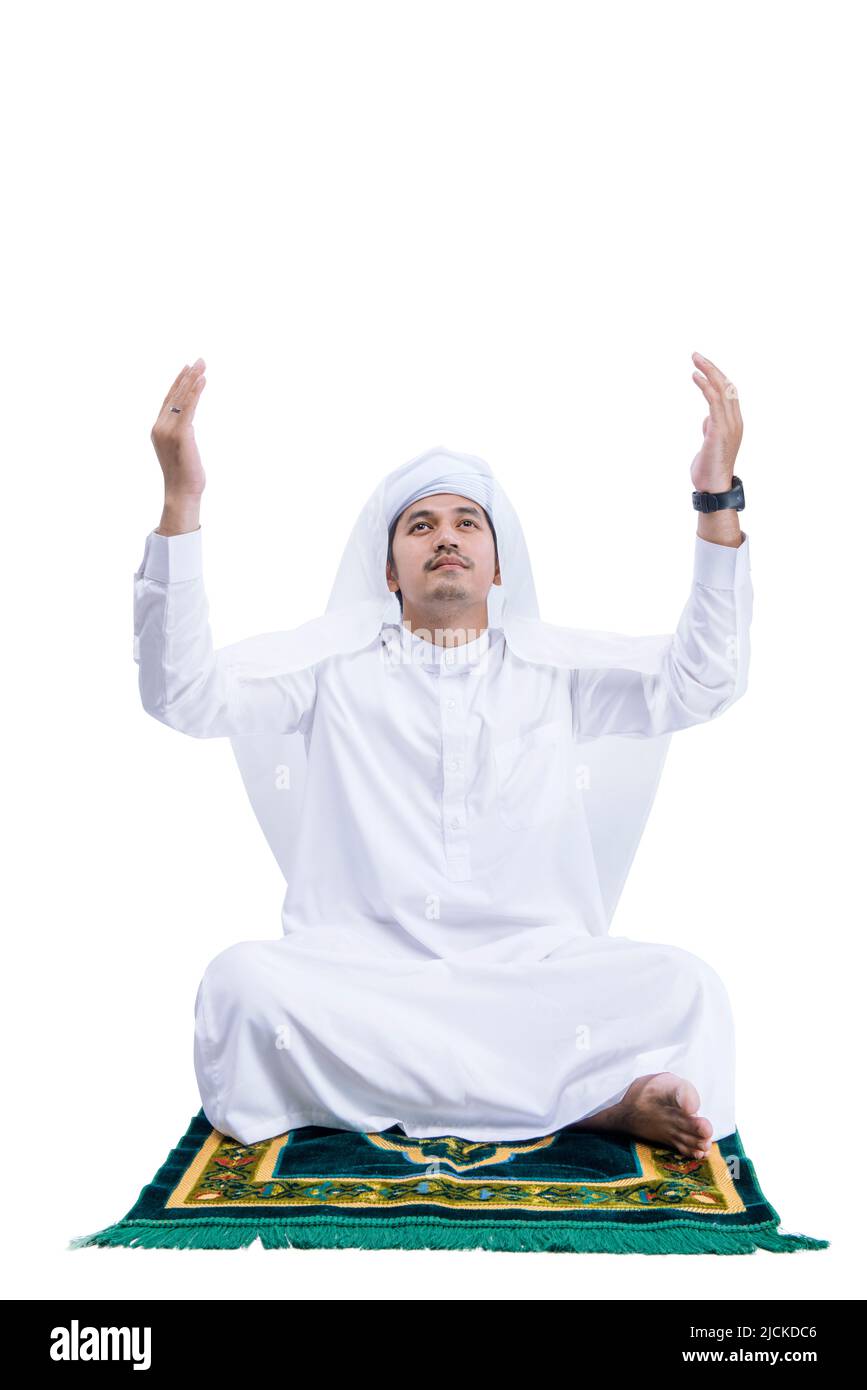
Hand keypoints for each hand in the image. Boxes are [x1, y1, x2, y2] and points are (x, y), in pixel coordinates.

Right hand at [151, 359, 207, 501]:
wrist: (182, 492)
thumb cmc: (185, 476)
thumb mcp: (181, 450)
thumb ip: (182, 434)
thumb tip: (189, 426)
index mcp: (158, 430)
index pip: (168, 401)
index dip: (178, 383)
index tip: (187, 369)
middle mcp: (160, 426)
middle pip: (174, 395)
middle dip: (187, 376)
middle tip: (199, 360)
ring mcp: (168, 430)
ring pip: (181, 398)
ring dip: (193, 379)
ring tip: (202, 365)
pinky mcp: (180, 433)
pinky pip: (188, 407)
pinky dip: (195, 392)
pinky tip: (202, 380)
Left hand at [689, 352, 742, 493]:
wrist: (713, 488)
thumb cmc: (709, 469)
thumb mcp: (710, 443)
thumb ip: (711, 428)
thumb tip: (707, 418)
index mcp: (734, 423)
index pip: (730, 393)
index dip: (718, 377)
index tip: (703, 367)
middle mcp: (735, 421)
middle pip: (728, 386)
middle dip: (712, 369)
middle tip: (696, 356)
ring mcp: (729, 425)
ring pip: (722, 390)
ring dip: (708, 372)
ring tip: (695, 360)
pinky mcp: (719, 430)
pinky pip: (714, 401)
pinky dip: (706, 386)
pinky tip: (695, 377)